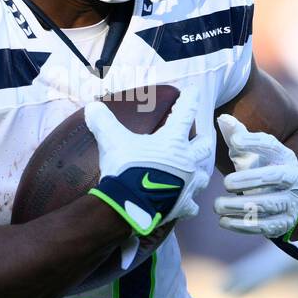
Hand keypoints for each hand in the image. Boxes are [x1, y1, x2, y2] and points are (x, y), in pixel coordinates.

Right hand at [85, 88, 213, 235]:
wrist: (129, 204)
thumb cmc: (125, 168)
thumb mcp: (112, 140)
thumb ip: (103, 121)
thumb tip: (92, 108)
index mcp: (173, 141)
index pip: (186, 112)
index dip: (190, 99)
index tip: (193, 91)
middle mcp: (187, 161)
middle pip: (205, 146)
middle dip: (203, 140)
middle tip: (200, 138)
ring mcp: (188, 184)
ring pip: (203, 177)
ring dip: (199, 173)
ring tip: (194, 173)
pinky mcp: (183, 205)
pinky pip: (192, 206)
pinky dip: (189, 204)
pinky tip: (185, 204)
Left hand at [213, 113, 297, 239]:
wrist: (290, 197)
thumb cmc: (263, 169)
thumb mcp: (253, 153)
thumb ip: (238, 136)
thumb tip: (223, 119)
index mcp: (284, 156)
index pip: (271, 145)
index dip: (254, 142)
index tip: (235, 142)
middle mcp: (292, 178)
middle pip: (272, 177)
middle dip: (248, 180)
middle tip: (226, 182)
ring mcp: (290, 202)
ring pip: (267, 204)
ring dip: (240, 206)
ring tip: (217, 205)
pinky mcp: (283, 223)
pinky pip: (264, 226)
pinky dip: (243, 225)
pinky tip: (224, 221)